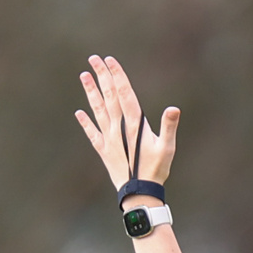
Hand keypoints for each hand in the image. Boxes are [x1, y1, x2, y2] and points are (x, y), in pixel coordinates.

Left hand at [76, 54, 177, 196]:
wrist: (139, 194)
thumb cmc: (156, 170)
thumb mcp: (167, 147)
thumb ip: (168, 126)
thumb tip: (173, 109)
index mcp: (134, 124)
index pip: (123, 93)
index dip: (117, 75)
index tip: (109, 60)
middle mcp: (118, 128)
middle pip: (108, 96)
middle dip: (101, 76)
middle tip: (93, 58)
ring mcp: (109, 139)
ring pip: (98, 110)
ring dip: (91, 92)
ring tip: (84, 76)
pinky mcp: (104, 151)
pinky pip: (92, 134)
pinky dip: (85, 123)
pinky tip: (79, 113)